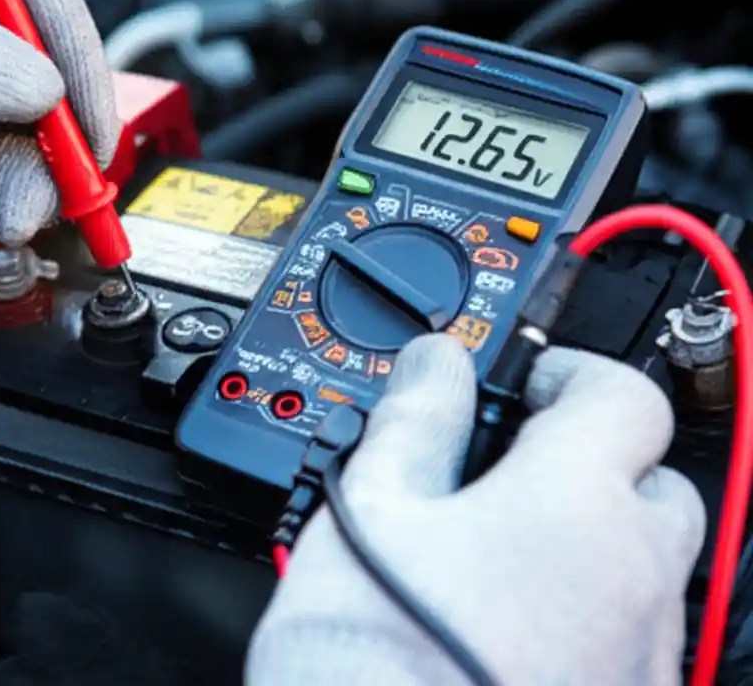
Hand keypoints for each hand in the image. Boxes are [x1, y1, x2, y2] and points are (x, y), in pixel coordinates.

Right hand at [247, 334, 704, 685]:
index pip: (620, 394)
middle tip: (515, 474)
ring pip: (648, 571)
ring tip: (497, 564)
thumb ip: (414, 422)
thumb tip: (434, 367)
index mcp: (572, 503)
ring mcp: (640, 654)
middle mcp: (633, 578)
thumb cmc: (373, 660)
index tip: (530, 385)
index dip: (572, 373)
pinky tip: (510, 635)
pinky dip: (587, 622)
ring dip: (591, 548)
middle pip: (656, 483)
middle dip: (595, 464)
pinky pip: (630, 642)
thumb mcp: (369, 512)